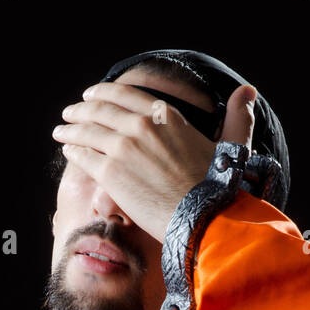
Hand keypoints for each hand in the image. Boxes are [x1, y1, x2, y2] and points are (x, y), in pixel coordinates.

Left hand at [52, 80, 257, 241]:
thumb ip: (236, 117)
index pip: (126, 96)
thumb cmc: (218, 188)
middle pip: (101, 109)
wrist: (203, 218)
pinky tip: (67, 150)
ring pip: (87, 130)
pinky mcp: (110, 172)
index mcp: (167, 116)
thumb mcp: (231, 145)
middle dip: (81, 109)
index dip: (104, 93)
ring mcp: (123, 147)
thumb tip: (248, 91)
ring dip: (70, 128)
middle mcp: (142, 125)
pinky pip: (83, 155)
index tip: (92, 95)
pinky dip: (72, 150)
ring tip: (61, 130)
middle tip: (70, 112)